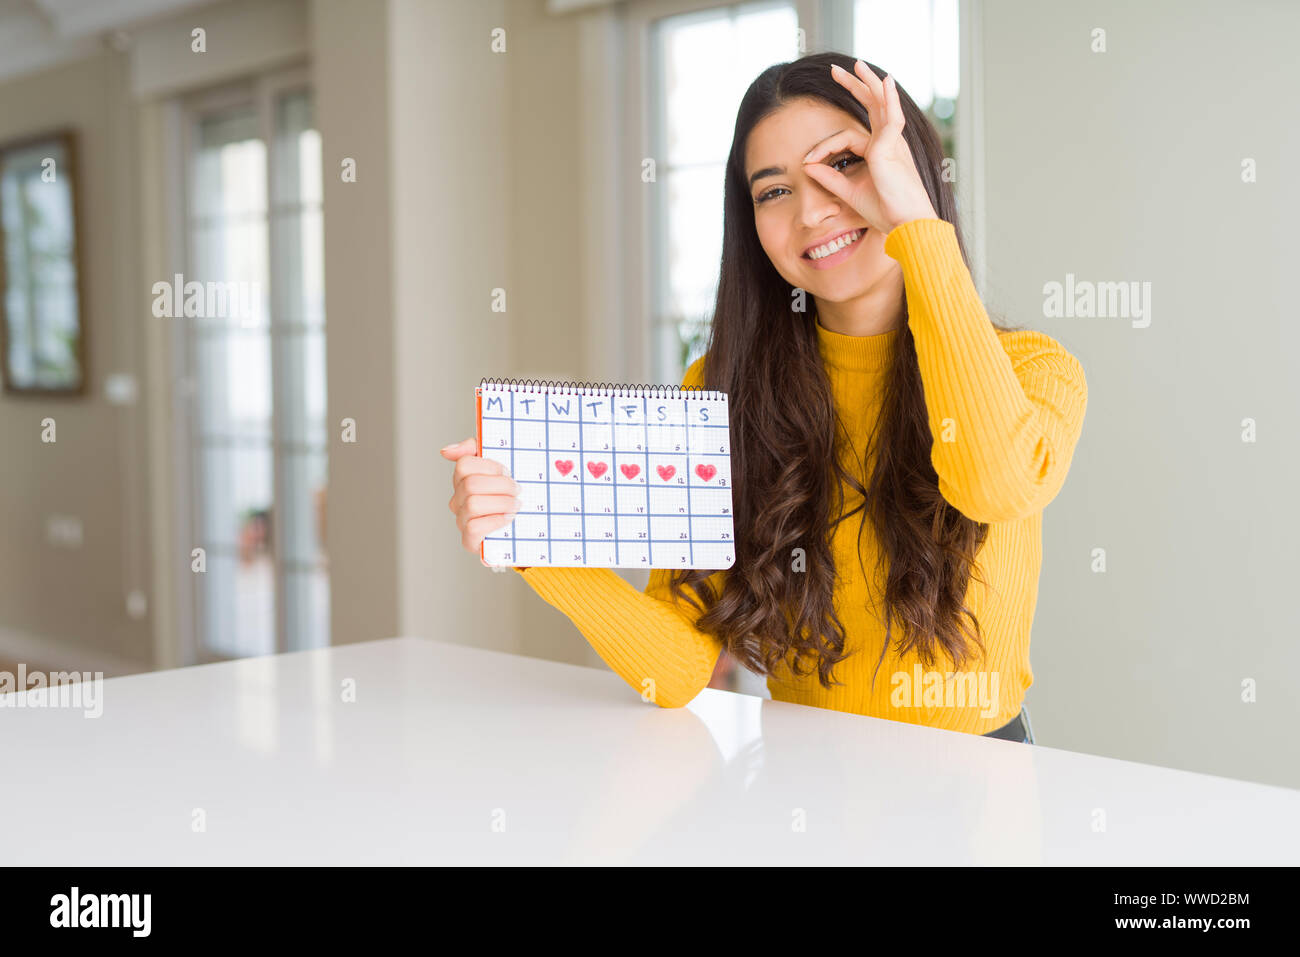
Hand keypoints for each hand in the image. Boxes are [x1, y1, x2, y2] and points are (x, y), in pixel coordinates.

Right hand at [441, 437, 522, 559]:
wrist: (527, 528)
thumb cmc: (511, 494)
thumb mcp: (499, 467)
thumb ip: (475, 448)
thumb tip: (446, 451)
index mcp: (463, 480)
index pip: (464, 464)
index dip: (490, 466)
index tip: (507, 472)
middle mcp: (458, 500)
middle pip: (471, 484)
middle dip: (501, 486)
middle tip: (517, 490)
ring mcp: (461, 520)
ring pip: (473, 504)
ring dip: (501, 503)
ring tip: (515, 505)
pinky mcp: (469, 541)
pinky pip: (474, 528)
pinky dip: (494, 521)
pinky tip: (508, 519)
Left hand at [800, 62, 937, 234]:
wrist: (906, 224)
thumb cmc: (886, 211)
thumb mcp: (850, 192)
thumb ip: (830, 178)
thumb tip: (808, 167)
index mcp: (880, 152)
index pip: (849, 136)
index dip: (824, 146)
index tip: (805, 161)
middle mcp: (888, 143)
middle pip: (872, 106)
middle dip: (854, 86)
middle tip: (836, 71)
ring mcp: (892, 142)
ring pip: (881, 104)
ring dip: (868, 82)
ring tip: (856, 64)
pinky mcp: (891, 148)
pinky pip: (890, 117)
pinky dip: (889, 98)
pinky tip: (885, 81)